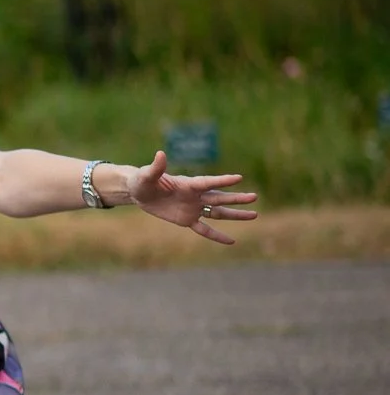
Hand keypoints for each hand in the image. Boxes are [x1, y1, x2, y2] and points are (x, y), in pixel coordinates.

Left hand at [126, 151, 258, 244]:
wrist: (140, 193)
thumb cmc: (143, 180)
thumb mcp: (146, 175)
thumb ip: (155, 168)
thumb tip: (160, 154)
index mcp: (187, 184)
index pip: (207, 182)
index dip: (221, 180)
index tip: (238, 177)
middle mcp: (195, 196)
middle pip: (219, 198)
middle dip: (235, 198)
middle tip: (254, 196)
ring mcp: (193, 208)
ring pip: (218, 213)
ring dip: (235, 215)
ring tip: (254, 215)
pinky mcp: (187, 220)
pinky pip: (204, 229)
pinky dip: (217, 236)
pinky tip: (232, 241)